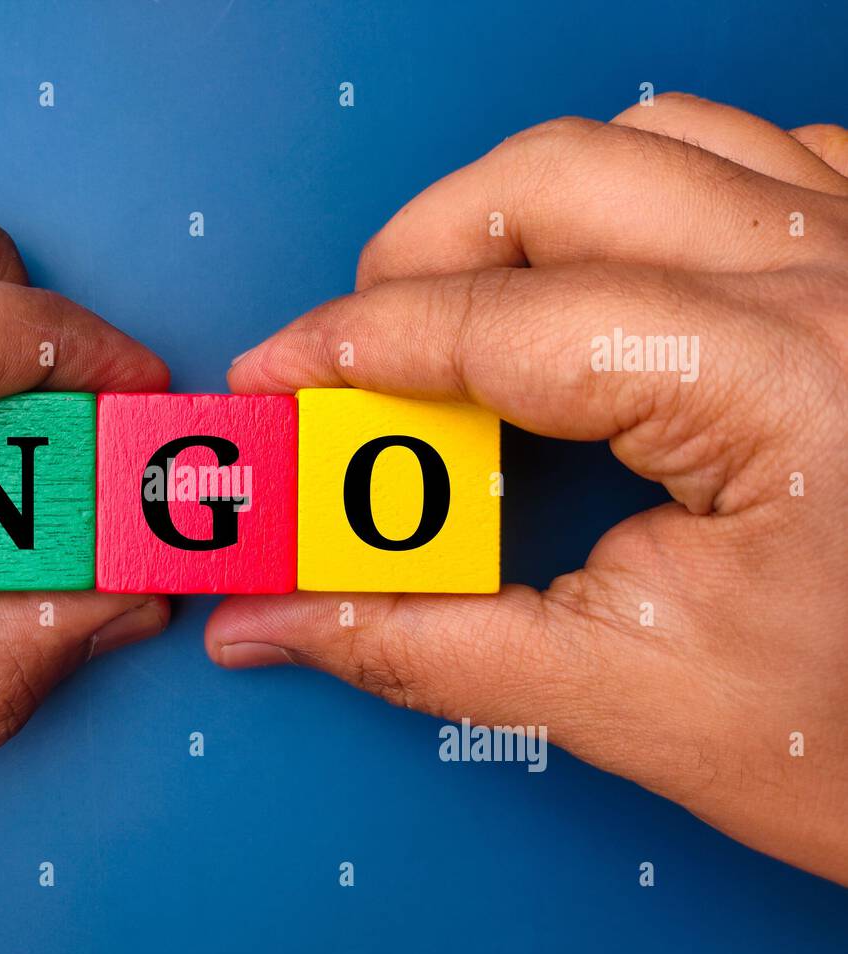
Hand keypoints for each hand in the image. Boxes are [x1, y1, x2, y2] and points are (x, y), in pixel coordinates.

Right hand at [207, 95, 847, 884]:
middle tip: (359, 355)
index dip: (350, 350)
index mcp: (779, 382)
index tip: (275, 380)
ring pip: (644, 140)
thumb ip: (419, 646)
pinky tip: (608, 288)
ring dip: (523, 218)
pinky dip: (642, 203)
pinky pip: (746, 157)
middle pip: (554, 179)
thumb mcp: (624, 700)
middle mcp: (840, 283)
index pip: (494, 324)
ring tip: (468, 319)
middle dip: (419, 255)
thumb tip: (279, 619)